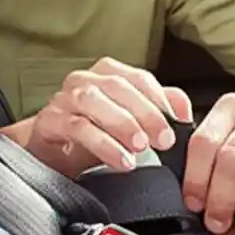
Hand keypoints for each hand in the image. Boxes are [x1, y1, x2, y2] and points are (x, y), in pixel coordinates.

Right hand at [30, 57, 192, 171]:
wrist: (51, 153)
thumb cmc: (91, 133)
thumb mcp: (127, 122)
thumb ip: (156, 110)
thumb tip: (184, 113)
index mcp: (106, 73)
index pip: (139, 78)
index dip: (160, 100)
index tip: (178, 125)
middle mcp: (84, 80)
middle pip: (118, 87)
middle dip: (146, 114)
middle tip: (164, 141)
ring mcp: (64, 98)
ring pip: (94, 102)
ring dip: (122, 124)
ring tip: (141, 148)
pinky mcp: (50, 121)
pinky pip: (78, 128)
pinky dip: (103, 145)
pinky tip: (121, 161)